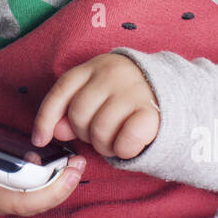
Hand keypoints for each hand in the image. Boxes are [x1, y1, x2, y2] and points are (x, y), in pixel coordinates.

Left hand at [31, 53, 160, 159]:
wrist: (177, 91)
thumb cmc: (128, 96)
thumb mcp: (98, 94)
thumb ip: (73, 108)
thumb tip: (55, 131)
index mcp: (95, 66)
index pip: (61, 91)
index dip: (45, 118)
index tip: (40, 140)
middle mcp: (113, 74)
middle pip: (78, 115)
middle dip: (85, 133)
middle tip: (101, 133)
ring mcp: (133, 91)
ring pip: (99, 131)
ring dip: (104, 145)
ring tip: (115, 139)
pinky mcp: (152, 112)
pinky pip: (125, 142)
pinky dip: (123, 151)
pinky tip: (129, 145)